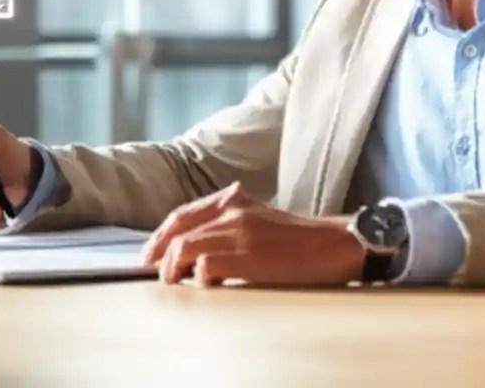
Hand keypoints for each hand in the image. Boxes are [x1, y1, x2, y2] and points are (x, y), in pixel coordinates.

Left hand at [142, 183, 364, 286]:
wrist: (333, 245)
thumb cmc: (298, 239)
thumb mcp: (259, 217)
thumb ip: (229, 222)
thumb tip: (194, 248)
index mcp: (233, 200)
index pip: (181, 214)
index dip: (159, 236)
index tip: (150, 255)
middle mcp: (232, 211)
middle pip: (177, 232)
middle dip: (161, 257)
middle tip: (160, 276)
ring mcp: (239, 233)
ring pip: (184, 248)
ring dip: (175, 270)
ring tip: (180, 284)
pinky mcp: (247, 257)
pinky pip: (204, 266)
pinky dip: (198, 278)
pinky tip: (209, 285)